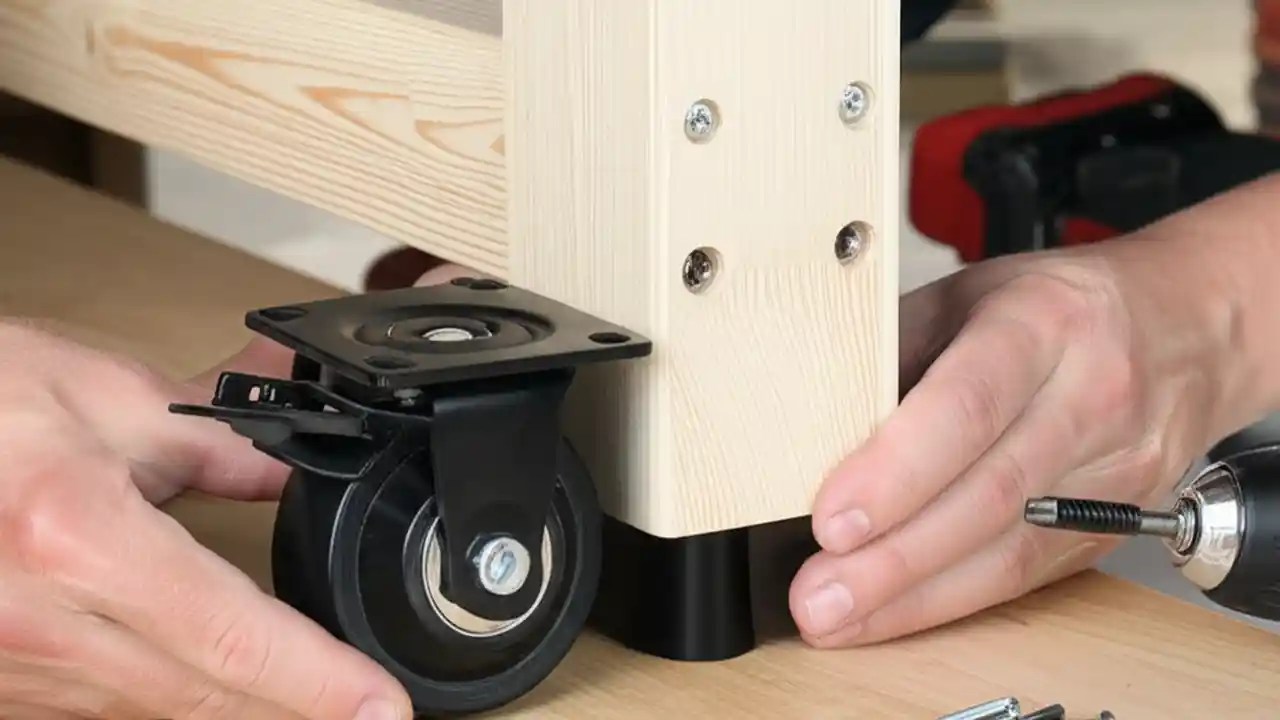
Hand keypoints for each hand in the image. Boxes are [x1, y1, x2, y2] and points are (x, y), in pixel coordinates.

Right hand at [0, 323, 410, 719]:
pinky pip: (97, 711)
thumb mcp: (94, 395)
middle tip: (368, 712)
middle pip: (202, 699)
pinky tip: (210, 684)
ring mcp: (9, 671)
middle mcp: (38, 624)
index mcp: (75, 539)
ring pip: (151, 716)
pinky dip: (165, 702)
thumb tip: (291, 459)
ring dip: (236, 710)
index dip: (320, 683)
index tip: (384, 709)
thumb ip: (212, 439)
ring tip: (309, 696)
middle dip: (299, 710)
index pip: (232, 636)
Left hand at [789, 199, 1277, 647]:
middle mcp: (1090, 395)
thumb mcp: (966, 293)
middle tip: (819, 593)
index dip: (897, 470)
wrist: (1185, 327)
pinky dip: (956, 601)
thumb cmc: (1056, 308)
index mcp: (1042, 323)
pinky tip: (898, 614)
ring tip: (842, 618)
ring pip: (1012, 549)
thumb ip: (892, 347)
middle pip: (988, 493)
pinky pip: (1030, 573)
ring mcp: (1117, 467)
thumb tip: (811, 417)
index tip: (832, 518)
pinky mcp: (1117, 521)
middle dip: (894, 557)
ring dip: (916, 596)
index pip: (967, 405)